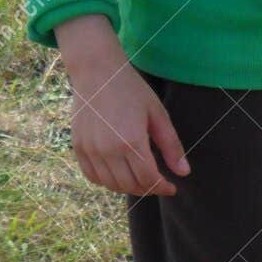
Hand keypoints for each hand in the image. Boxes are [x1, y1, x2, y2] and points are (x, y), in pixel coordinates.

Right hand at [55, 15, 188, 195]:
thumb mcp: (158, 114)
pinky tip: (119, 173)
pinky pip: (92, 176)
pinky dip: (107, 181)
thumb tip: (183, 173)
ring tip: (140, 179)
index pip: (148, 179)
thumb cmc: (132, 90)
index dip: (162, 187)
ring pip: (110, 184)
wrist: (97, 72)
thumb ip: (171, 146)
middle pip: (130, 185)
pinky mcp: (78, 147)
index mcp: (131, 141)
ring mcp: (90, 150)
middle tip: (158, 183)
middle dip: (147, 189)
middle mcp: (108, 150)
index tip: (172, 187)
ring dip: (128, 187)